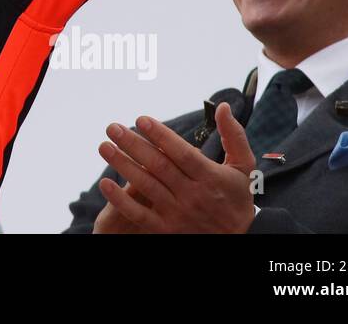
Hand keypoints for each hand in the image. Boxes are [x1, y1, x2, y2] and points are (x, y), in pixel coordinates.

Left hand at [96, 105, 257, 232]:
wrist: (241, 240)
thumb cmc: (237, 198)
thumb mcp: (243, 168)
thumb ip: (234, 136)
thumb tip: (223, 106)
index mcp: (210, 177)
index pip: (182, 153)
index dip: (161, 136)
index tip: (141, 119)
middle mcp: (193, 194)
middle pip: (159, 166)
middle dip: (133, 145)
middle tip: (112, 127)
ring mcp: (178, 213)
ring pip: (146, 186)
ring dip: (123, 165)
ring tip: (104, 147)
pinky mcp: (167, 230)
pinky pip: (140, 215)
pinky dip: (121, 200)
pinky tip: (105, 184)